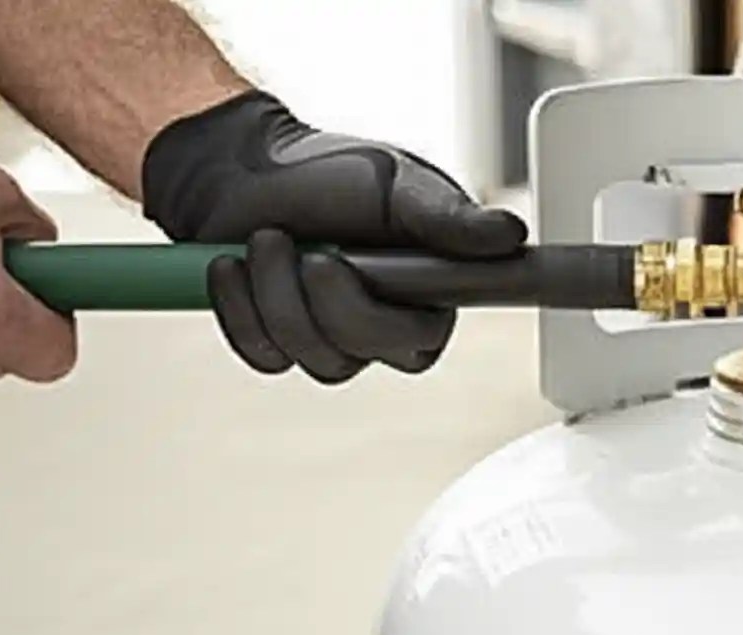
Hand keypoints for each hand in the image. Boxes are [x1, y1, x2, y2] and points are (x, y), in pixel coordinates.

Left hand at [141, 91, 527, 383]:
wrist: (242, 168)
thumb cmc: (326, 171)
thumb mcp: (397, 184)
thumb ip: (449, 218)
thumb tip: (510, 236)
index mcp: (428, 290)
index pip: (425, 338)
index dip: (389, 319)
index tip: (350, 267)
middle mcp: (385, 323)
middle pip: (362, 352)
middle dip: (323, 299)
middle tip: (306, 248)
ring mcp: (330, 338)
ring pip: (311, 357)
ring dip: (276, 297)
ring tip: (267, 240)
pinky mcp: (278, 345)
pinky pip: (264, 358)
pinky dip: (240, 309)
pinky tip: (233, 268)